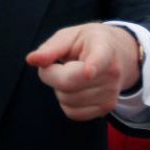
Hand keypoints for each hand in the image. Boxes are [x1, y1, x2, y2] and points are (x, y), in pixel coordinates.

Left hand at [25, 23, 140, 120]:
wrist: (118, 54)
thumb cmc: (88, 43)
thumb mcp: (70, 36)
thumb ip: (51, 48)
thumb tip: (31, 60)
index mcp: (104, 48)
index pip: (99, 59)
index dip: (92, 66)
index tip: (88, 72)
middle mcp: (112, 73)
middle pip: (68, 83)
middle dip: (52, 75)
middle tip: (58, 64)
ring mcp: (111, 93)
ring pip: (67, 100)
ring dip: (59, 89)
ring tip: (71, 74)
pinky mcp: (106, 109)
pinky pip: (73, 113)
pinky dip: (66, 102)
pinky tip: (75, 89)